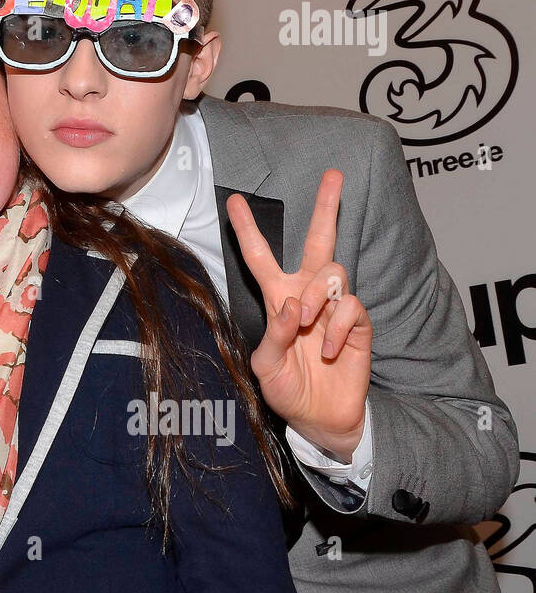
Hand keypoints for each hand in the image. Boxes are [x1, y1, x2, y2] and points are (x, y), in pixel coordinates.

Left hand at [226, 170, 373, 461]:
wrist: (319, 417)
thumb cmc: (287, 388)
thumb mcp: (265, 366)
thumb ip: (275, 336)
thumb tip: (292, 305)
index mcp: (277, 299)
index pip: (260, 257)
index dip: (247, 230)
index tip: (234, 200)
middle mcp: (306, 295)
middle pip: (317, 241)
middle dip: (326, 207)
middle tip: (334, 175)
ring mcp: (334, 307)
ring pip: (333, 272)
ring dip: (318, 297)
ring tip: (310, 326)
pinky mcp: (359, 323)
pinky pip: (350, 307)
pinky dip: (338, 328)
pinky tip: (331, 350)